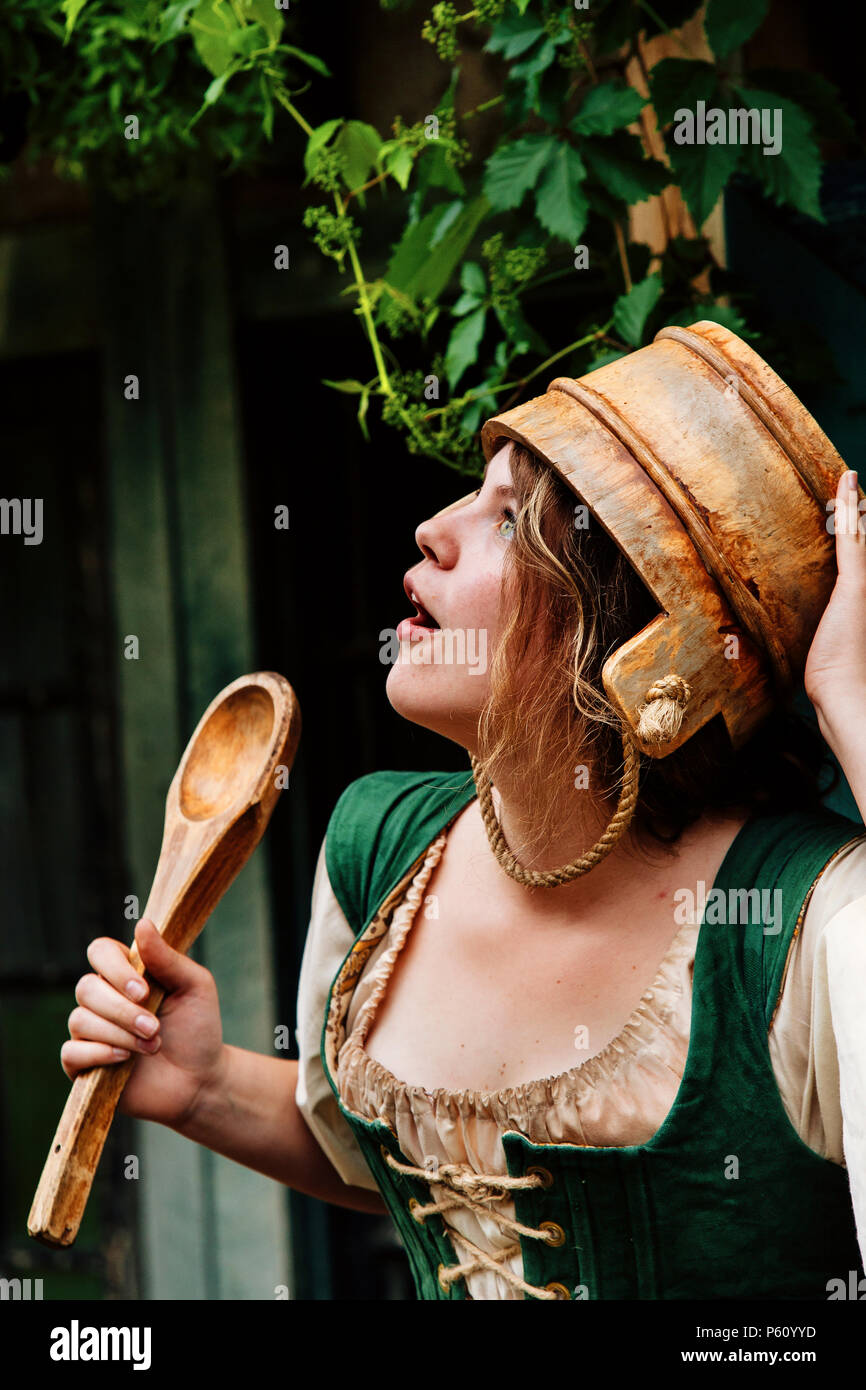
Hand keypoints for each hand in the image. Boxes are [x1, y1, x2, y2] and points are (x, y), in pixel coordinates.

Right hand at [62, 919, 224, 1129]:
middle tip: (155, 1026)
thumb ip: (167, 958)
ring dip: (120, 1034)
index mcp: (126, 972)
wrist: (200, 1079)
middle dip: (123, 1010)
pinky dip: (99, 1053)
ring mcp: (90, 1030)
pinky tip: (125, 1059)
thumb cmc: (198, 1028)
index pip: (99, 951)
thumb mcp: (193, 987)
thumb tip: (142, 924)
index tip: (144, 990)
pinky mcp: (83, 1063)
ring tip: (153, 1045)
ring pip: (81, 1020)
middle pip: (87, 988)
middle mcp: (103, 997)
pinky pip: (72, 1051)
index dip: (115, 968)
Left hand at [804, 470, 865, 742]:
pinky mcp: (856, 583)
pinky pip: (852, 537)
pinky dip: (849, 507)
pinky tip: (848, 482)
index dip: (855, 533)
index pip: (858, 556)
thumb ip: (817, 626)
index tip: (849, 516)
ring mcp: (863, 582)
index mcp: (859, 594)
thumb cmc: (832, 677)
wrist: (843, 691)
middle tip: (850, 489)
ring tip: (849, 482)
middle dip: (857, 517)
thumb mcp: (823, 644)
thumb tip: (797, 629)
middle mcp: (865, 584)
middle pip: (863, 542)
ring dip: (853, 506)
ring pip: (860, 534)